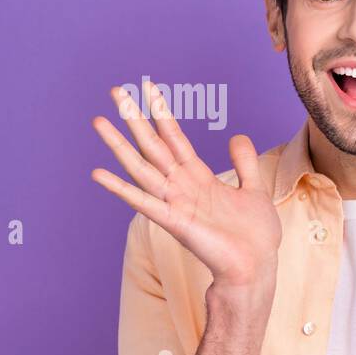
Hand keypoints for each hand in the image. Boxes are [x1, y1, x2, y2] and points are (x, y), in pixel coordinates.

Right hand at [90, 82, 281, 290]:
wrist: (257, 267)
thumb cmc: (255, 235)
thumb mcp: (255, 189)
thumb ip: (243, 163)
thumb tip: (236, 136)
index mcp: (200, 178)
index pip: (176, 138)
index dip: (162, 112)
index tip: (148, 87)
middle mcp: (182, 187)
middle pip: (153, 146)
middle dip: (135, 119)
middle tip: (115, 91)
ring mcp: (176, 204)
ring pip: (142, 168)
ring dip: (120, 146)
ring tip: (98, 122)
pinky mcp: (175, 223)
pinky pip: (144, 202)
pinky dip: (121, 189)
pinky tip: (99, 174)